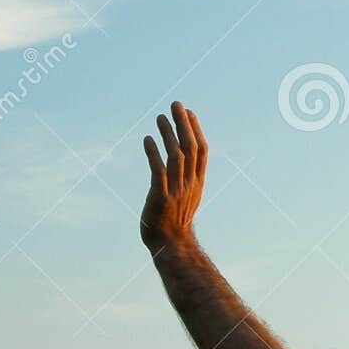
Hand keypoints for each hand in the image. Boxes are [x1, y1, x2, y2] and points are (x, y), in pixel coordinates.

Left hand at [140, 102, 206, 250]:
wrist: (171, 245)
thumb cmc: (175, 220)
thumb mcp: (187, 196)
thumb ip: (187, 176)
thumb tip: (184, 156)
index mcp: (197, 182)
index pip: (201, 150)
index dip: (195, 129)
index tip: (188, 111)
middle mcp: (189, 184)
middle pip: (190, 148)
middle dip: (183, 124)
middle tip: (175, 104)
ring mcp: (176, 191)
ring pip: (175, 156)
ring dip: (168, 134)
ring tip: (159, 117)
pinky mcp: (160, 197)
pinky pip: (158, 171)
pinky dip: (153, 153)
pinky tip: (147, 139)